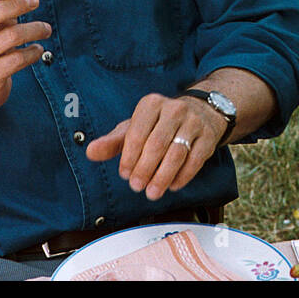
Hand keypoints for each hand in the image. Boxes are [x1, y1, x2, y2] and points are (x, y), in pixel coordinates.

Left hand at [85, 93, 226, 200]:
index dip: (129, 157)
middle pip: (157, 144)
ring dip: (163, 177)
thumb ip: (113, 142)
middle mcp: (174, 109)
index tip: (124, 174)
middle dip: (145, 169)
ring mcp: (194, 122)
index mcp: (151, 104)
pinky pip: (195, 159)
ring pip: (177, 153)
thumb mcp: (135, 128)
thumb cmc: (159, 124)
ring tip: (152, 192)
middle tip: (137, 187)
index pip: (137, 133)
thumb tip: (90, 152)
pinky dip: (183, 176)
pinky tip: (173, 186)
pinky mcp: (208, 136)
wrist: (200, 113)